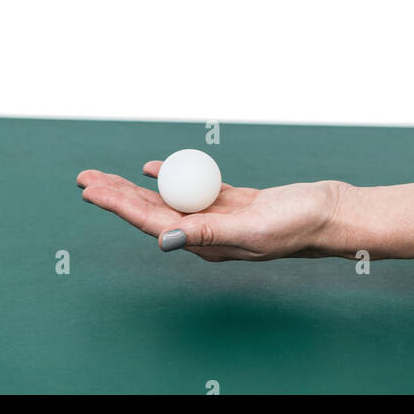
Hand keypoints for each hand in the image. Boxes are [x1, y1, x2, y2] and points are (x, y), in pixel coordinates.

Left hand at [76, 163, 347, 259]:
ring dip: (135, 188)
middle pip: (150, 211)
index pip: (151, 222)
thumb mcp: (253, 227)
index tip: (91, 191)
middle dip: (115, 196)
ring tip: (106, 177)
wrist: (330, 215)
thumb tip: (164, 238)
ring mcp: (218, 218)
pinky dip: (168, 178)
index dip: (118, 206)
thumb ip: (209, 233)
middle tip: (84, 179)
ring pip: (166, 200)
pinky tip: (152, 169)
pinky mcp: (232, 203)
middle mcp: (205, 234)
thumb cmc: (297, 224)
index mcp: (206, 244)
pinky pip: (192, 190)